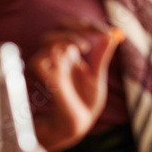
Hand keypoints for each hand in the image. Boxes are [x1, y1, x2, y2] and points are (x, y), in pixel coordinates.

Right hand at [31, 20, 124, 151]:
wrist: (78, 125)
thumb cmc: (84, 103)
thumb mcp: (96, 76)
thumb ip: (101, 56)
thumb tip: (113, 35)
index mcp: (69, 54)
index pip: (71, 27)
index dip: (88, 25)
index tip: (109, 30)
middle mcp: (58, 57)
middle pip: (58, 28)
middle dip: (78, 26)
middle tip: (97, 32)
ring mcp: (50, 68)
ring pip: (46, 40)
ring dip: (67, 38)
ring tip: (84, 48)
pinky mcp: (45, 82)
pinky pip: (38, 62)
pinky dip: (52, 56)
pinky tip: (71, 61)